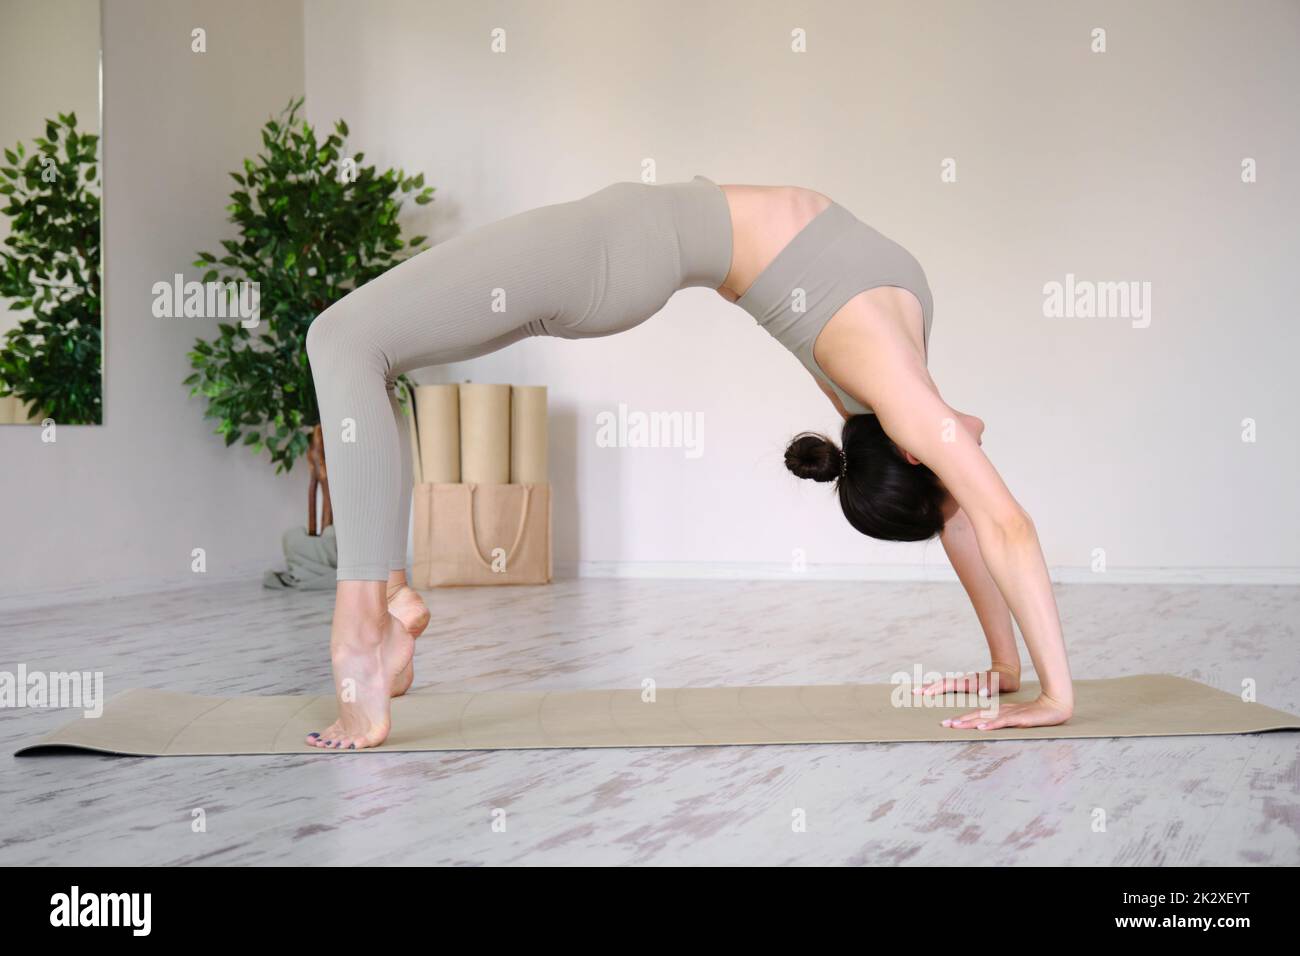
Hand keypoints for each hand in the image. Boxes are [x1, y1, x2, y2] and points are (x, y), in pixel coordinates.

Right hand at [913, 665, 1019, 698]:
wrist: (1006, 669)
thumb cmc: (1005, 679)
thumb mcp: (1002, 683)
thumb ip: (991, 687)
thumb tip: (980, 692)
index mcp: (970, 683)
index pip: (950, 685)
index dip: (938, 689)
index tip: (926, 694)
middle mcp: (964, 681)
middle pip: (942, 683)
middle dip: (928, 687)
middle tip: (914, 692)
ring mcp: (963, 681)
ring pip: (943, 683)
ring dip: (931, 687)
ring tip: (918, 691)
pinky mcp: (964, 683)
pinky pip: (948, 685)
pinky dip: (938, 687)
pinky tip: (933, 691)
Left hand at [942, 693, 1073, 730]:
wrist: (1056, 705)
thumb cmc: (1036, 713)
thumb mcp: (1016, 718)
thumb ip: (1003, 721)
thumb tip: (987, 727)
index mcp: (1000, 711)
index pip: (977, 715)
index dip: (962, 719)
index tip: (947, 724)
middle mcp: (1002, 711)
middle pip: (977, 716)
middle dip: (960, 721)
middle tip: (944, 725)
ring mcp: (1010, 714)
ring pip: (986, 718)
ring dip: (970, 722)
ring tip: (955, 726)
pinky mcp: (1020, 719)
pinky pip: (1003, 722)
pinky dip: (991, 725)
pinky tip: (981, 728)